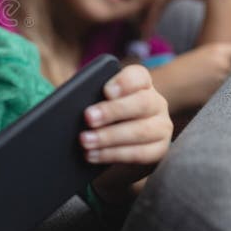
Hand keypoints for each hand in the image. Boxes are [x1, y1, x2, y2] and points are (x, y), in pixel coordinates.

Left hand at [80, 65, 172, 203]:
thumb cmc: (101, 115)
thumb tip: (69, 101)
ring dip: (109, 137)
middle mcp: (156, 102)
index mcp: (140, 84)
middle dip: (113, 111)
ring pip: (141, 130)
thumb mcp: (95, 101)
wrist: (116, 146)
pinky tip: (93, 155)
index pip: (138, 76)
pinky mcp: (160, 149)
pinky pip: (140, 154)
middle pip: (142, 102)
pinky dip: (114, 155)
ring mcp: (161, 126)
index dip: (124, 82)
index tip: (106, 91)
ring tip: (85, 140)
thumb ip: (87, 96)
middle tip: (88, 117)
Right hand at [152, 42, 230, 112]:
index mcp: (217, 51)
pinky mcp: (218, 97)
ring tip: (211, 90)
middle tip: (229, 79)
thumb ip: (218, 60)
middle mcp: (223, 64)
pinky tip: (208, 98)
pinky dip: (224, 99)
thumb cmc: (176, 72)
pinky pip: (228, 97)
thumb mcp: (198, 58)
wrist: (163, 87)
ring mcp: (222, 82)